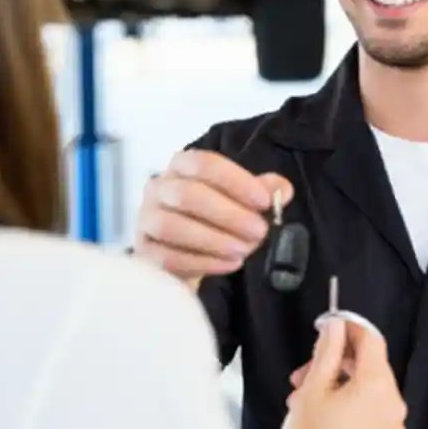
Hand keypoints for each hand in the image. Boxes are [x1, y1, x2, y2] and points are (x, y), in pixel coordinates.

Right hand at [133, 149, 293, 287]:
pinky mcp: (144, 251)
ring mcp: (146, 219)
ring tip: (244, 251)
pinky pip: (167, 257)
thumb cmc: (216, 218)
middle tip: (259, 231)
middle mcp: (159, 187)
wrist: (186, 252)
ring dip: (214, 240)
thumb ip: (263, 190)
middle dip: (229, 215)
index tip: (264, 201)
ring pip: (172, 227)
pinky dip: (202, 262)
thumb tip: (283, 191)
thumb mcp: (242, 199)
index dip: (236, 181)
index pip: (205, 163)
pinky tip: (228, 264)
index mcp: (182, 166)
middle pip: (188, 194)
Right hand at [279, 319, 407, 428]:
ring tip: (309, 405)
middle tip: (305, 376)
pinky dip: (353, 413)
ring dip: (341, 390)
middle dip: (336, 366)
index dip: (349, 328)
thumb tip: (335, 326)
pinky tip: (326, 425)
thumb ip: (326, 351)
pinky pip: (374, 418)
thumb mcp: (311, 391)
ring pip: (370, 394)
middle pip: (370, 367)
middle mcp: (394, 406)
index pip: (372, 339)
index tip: (329, 327)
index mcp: (378, 386)